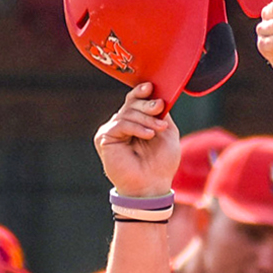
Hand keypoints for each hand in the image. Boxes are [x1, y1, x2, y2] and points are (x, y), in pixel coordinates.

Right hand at [93, 83, 179, 197]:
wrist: (152, 185)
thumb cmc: (161, 163)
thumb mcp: (168, 132)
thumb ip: (162, 113)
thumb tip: (157, 95)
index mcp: (136, 122)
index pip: (134, 101)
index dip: (141, 92)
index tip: (151, 87)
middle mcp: (122, 125)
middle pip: (131, 103)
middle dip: (147, 104)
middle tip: (159, 107)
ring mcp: (112, 131)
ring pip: (127, 113)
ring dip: (146, 119)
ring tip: (158, 130)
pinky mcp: (104, 139)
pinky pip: (120, 124)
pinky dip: (136, 128)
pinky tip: (148, 135)